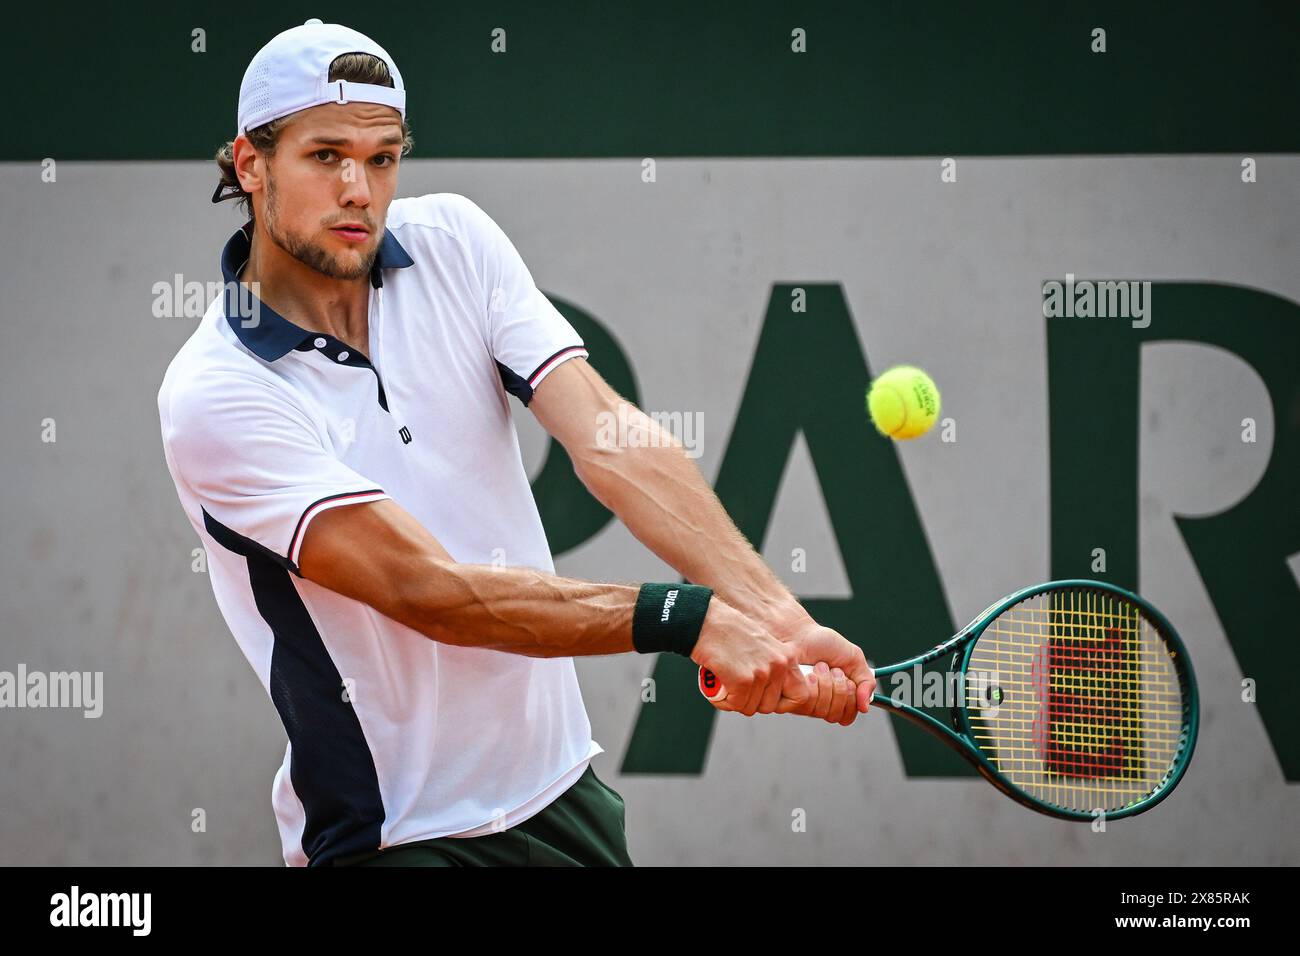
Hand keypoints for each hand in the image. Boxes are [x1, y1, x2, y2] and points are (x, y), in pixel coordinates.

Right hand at [690, 599, 810, 716]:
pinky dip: (722, 700)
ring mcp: (762, 673)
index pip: (800, 695)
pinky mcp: (743, 681)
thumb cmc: (728, 633)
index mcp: (787, 657)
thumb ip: (773, 667)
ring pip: (750, 708)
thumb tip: (774, 696)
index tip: (765, 698)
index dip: (782, 703)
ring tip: (724, 683)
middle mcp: (779, 665)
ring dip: (733, 701)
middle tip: (736, 688)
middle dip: (750, 702)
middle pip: (769, 706)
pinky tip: (716, 685)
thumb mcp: (763, 646)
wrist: (706, 621)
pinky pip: (735, 705)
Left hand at [768, 611, 875, 725]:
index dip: (851, 702)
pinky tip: (809, 673)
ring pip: (822, 711)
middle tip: (834, 670)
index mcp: (834, 697)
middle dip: (839, 690)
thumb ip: (866, 682)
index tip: (850, 682)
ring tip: (820, 667)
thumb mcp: (853, 659)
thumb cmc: (821, 642)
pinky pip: (806, 704)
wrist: (799, 633)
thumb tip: (865, 706)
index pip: (847, 716)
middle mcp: (817, 703)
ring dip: (826, 684)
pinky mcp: (787, 700)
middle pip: (835, 715)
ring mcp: (802, 703)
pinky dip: (814, 685)